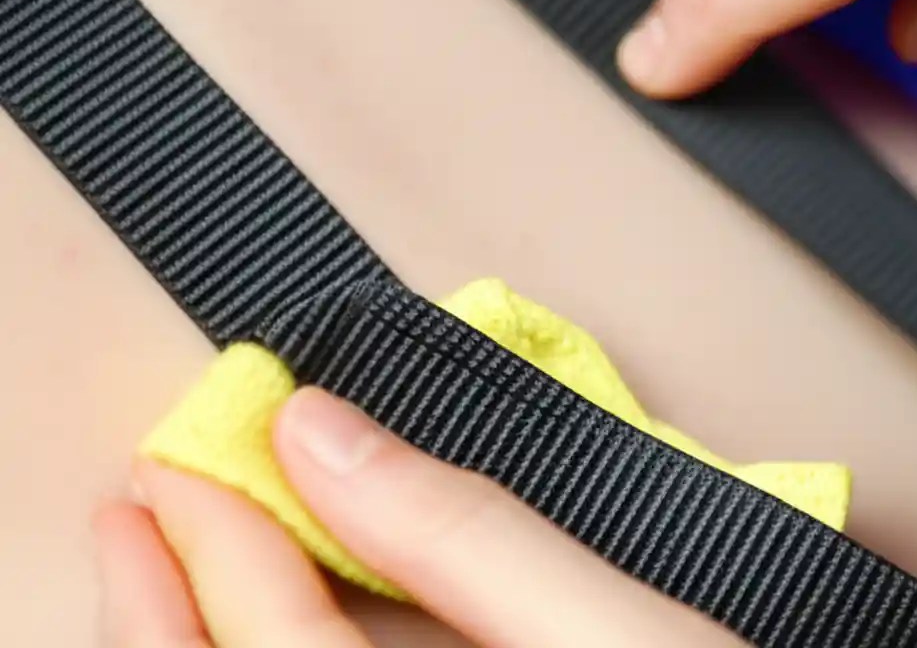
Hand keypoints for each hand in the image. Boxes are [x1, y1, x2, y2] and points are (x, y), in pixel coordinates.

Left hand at [92, 388, 745, 647]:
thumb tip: (327, 436)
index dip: (219, 551)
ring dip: (227, 621)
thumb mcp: (627, 634)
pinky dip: (306, 635)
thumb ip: (473, 541)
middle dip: (175, 607)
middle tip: (141, 508)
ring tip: (190, 548)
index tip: (186, 458)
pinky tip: (314, 595)